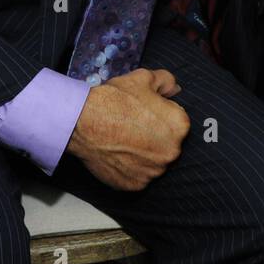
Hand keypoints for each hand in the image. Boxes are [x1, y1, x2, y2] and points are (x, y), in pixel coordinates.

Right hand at [67, 68, 189, 190]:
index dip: (160, 116)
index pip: (176, 122)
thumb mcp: (144, 78)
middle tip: (133, 127)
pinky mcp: (136, 185)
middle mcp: (172, 152)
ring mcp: (154, 171)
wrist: (84, 121)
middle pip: (167, 144)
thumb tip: (175, 89)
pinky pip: (138, 176)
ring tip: (124, 141)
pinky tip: (118, 154)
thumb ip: (166, 82)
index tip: (145, 114)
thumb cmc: (115, 99)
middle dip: (155, 137)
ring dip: (144, 155)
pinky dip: (130, 168)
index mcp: (179, 126)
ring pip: (153, 162)